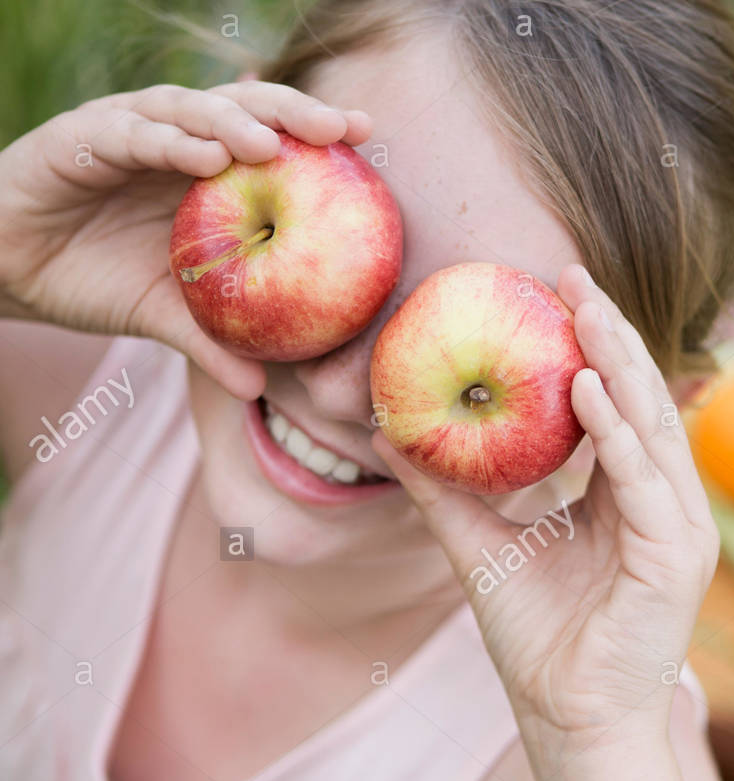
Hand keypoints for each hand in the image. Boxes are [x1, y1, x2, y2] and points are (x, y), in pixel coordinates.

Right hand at [0, 82, 371, 397]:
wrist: (11, 272)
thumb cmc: (96, 279)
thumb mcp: (165, 316)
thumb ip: (212, 342)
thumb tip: (257, 390)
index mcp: (206, 170)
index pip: (271, 135)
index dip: (317, 129)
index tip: (368, 135)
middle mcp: (175, 139)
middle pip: (243, 107)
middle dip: (293, 112)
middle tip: (339, 128)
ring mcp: (128, 131)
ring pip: (189, 109)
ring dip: (234, 122)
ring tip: (272, 146)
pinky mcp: (80, 139)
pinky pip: (131, 134)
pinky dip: (170, 140)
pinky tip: (206, 155)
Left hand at [373, 264, 719, 759]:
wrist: (572, 722)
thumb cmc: (540, 644)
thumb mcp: (484, 552)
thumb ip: (446, 494)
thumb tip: (390, 435)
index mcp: (628, 501)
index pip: (613, 410)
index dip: (589, 350)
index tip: (550, 293)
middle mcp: (663, 505)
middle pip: (640, 402)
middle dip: (609, 335)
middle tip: (570, 275)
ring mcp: (680, 529)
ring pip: (652, 429)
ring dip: (619, 364)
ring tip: (583, 308)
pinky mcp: (679, 556)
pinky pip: (647, 480)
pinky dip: (617, 432)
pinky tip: (588, 387)